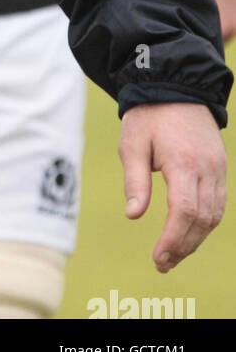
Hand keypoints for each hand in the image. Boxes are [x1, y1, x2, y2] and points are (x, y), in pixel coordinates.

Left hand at [119, 102, 225, 271]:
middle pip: (201, 220)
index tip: (158, 257)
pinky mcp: (220, 167)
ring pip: (213, 215)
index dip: (173, 239)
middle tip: (163, 264)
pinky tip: (190, 233)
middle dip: (183, 246)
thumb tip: (134, 215)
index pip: (183, 212)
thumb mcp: (132, 143)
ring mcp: (217, 169)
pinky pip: (218, 203)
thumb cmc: (148, 115)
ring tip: (174, 255)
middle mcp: (206, 169)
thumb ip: (135, 180)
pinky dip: (205, 222)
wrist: (175, 86)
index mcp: (182, 163)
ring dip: (195, 239)